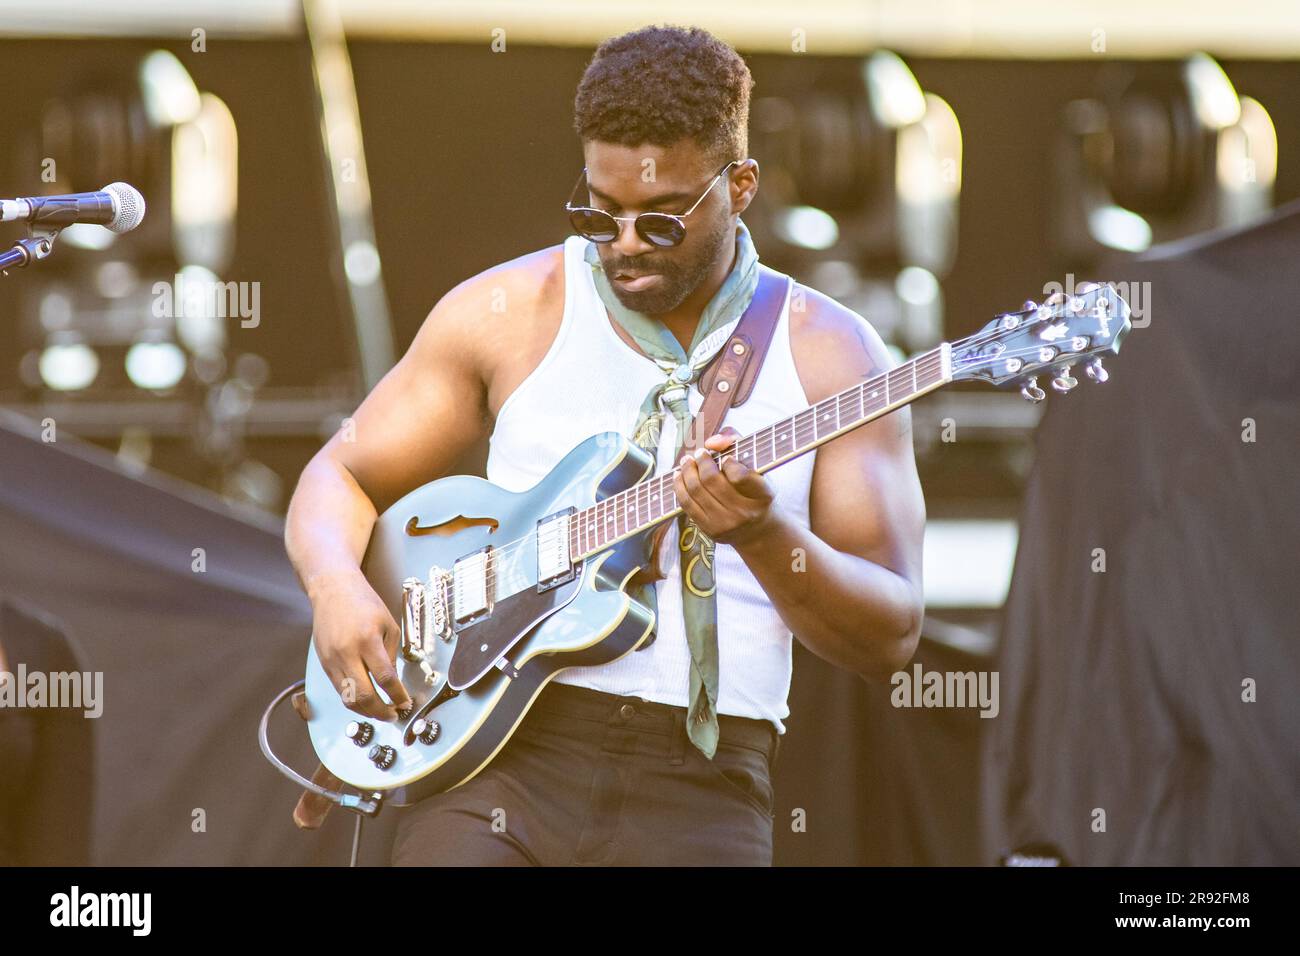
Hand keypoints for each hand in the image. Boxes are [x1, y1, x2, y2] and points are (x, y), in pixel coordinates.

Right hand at [307, 569, 410, 720]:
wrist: (332, 589)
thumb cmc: (363, 602)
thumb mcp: (388, 625)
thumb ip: (391, 654)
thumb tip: (393, 682)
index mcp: (367, 640)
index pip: (385, 677)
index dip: (397, 695)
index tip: (405, 702)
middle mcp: (347, 653)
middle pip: (363, 695)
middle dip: (381, 711)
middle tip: (393, 715)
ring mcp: (332, 660)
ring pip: (347, 698)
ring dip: (365, 710)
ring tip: (380, 712)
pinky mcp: (324, 663)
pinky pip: (338, 689)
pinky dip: (352, 699)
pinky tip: (364, 700)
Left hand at [675, 426, 777, 546]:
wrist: (757, 529)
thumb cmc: (755, 490)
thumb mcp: (757, 465)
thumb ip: (736, 441)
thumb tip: (711, 442)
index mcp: (762, 494)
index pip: (739, 475)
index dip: (728, 462)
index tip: (725, 457)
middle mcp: (745, 512)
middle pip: (711, 480)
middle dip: (701, 462)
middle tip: (700, 453)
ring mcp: (726, 524)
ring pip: (696, 490)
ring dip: (687, 470)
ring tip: (687, 460)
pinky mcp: (709, 530)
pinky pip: (687, 504)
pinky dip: (679, 486)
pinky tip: (679, 475)